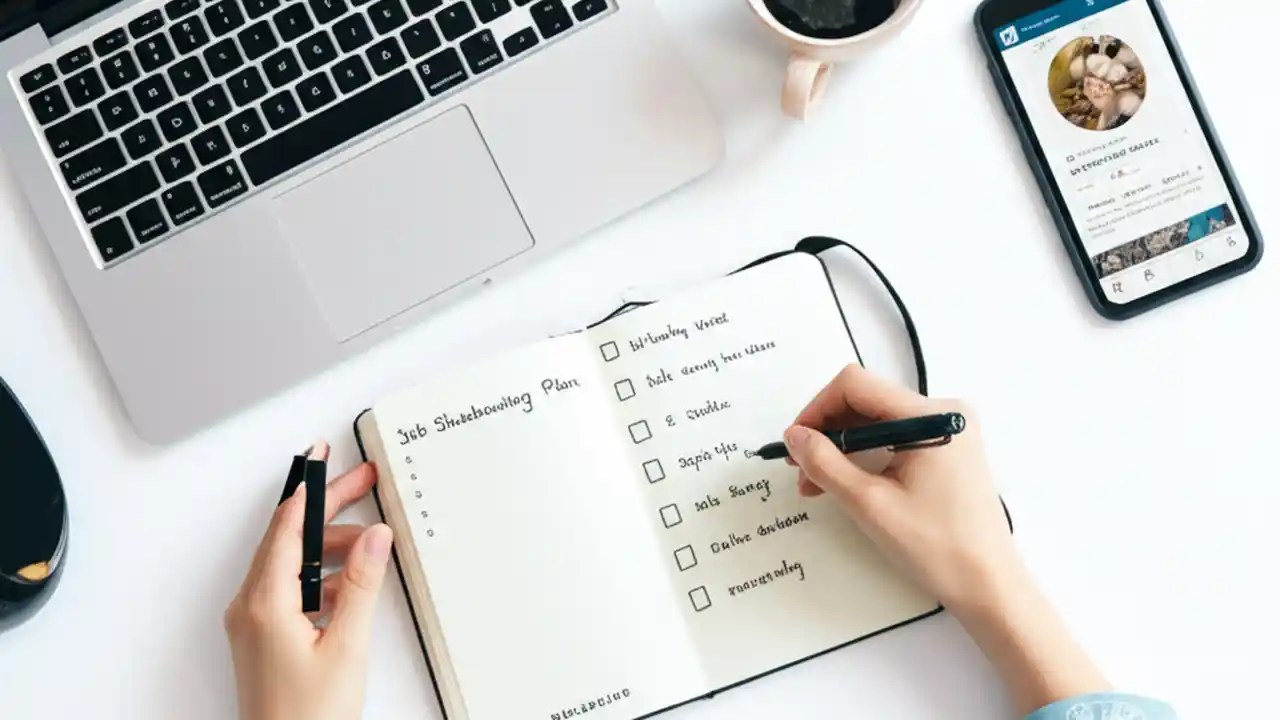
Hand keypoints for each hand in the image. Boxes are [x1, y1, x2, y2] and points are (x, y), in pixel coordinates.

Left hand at [225, 445, 392, 719]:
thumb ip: (361, 585)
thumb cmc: (307, 716)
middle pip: (289, 539)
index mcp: (264, 602)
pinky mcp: (263, 637)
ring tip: (369, 545)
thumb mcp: (347, 645)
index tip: (323, 457)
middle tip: (362, 483)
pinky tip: (350, 585)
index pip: (287, 525)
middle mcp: (251, 607)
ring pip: (292, 564)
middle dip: (328, 510)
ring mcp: (254, 623)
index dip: (310, 487)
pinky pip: (290, 589)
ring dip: (329, 549)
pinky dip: (321, 577)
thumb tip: (373, 537)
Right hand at [784, 364, 1014, 610]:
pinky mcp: (949, 450)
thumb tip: (794, 436)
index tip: (795, 443)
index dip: (817, 409)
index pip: (856, 386)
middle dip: (827, 431)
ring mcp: (950, 431)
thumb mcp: (870, 503)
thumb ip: (825, 463)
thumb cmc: (938, 547)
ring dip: (843, 446)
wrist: (989, 585)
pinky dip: (866, 455)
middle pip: (867, 400)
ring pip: (879, 420)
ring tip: (817, 482)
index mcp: (931, 416)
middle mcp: (945, 412)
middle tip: (800, 467)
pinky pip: (896, 437)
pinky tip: (846, 480)